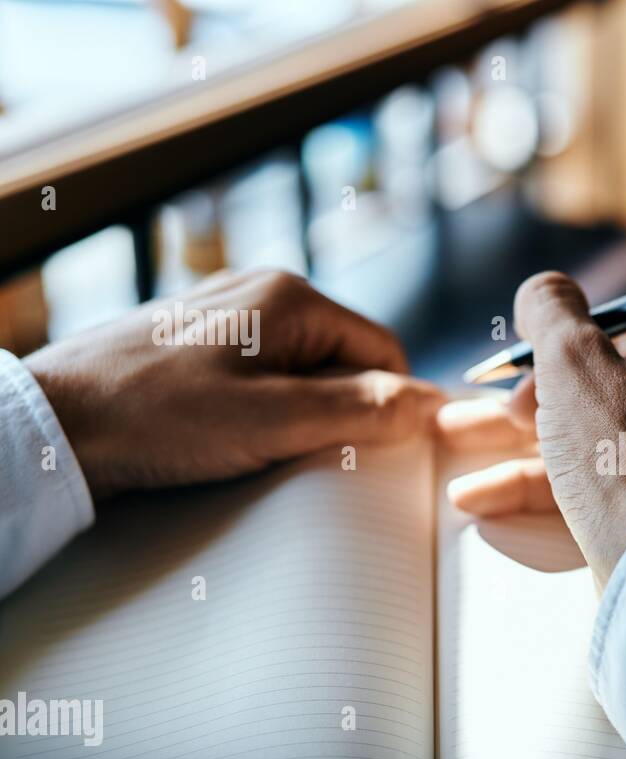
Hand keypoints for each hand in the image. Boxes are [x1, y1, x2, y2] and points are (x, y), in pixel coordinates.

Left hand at [25, 270, 444, 498]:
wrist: (53, 425)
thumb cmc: (155, 418)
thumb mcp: (272, 422)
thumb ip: (360, 410)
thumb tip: (436, 406)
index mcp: (290, 297)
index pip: (384, 351)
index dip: (396, 405)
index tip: (387, 454)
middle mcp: (263, 294)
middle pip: (346, 361)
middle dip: (344, 414)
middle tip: (319, 460)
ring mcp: (228, 319)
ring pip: (305, 374)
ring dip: (304, 419)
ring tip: (270, 455)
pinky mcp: (200, 348)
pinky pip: (263, 381)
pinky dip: (266, 415)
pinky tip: (237, 444)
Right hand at [445, 148, 625, 587]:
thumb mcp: (570, 363)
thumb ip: (549, 309)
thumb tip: (546, 293)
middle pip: (625, 347)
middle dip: (553, 363)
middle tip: (503, 383)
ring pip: (600, 413)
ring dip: (532, 425)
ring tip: (467, 436)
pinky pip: (598, 469)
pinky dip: (543, 478)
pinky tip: (478, 497)